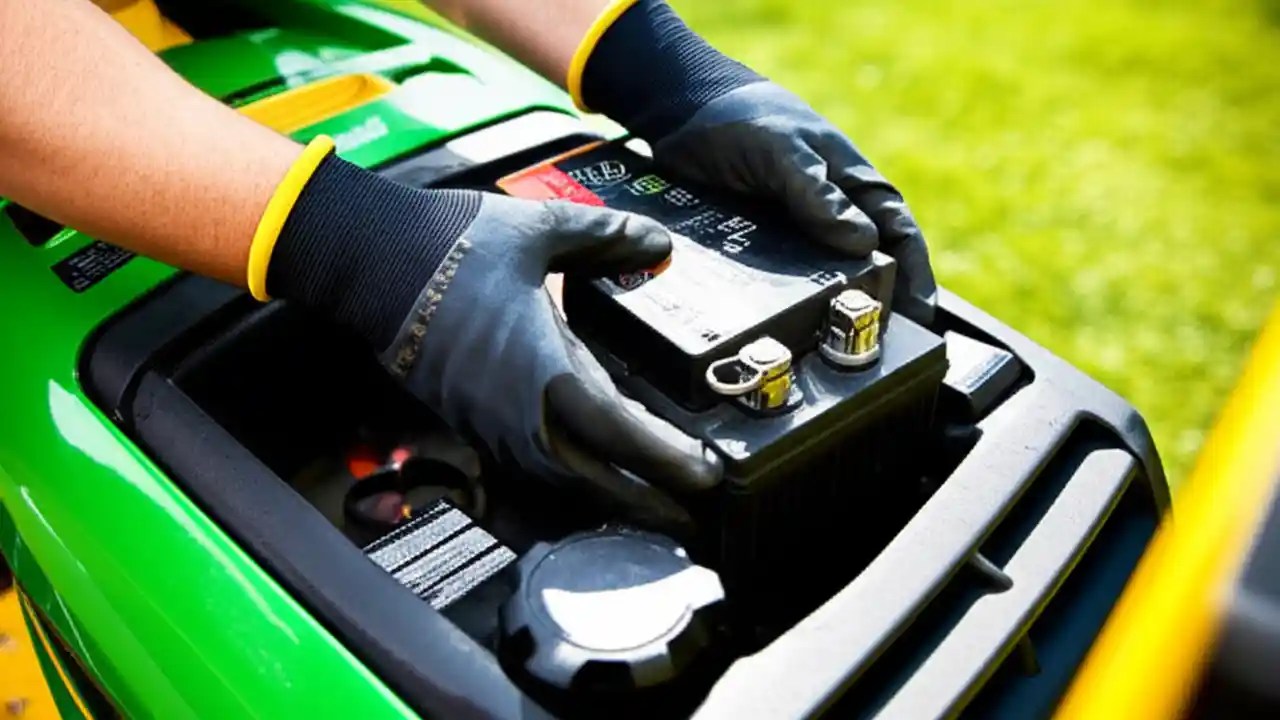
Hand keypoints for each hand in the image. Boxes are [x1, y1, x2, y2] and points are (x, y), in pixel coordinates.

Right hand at [265, 150, 721, 531]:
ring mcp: (492, 423)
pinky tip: (587, 476)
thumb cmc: (452, 246)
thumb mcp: (540, 231)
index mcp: (544, 370)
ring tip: (649, 506)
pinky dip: (567, 482)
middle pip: (593, 480)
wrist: (370, 262)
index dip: (666, 460)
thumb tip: (659, 243)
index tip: (707, 477)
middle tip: (691, 519)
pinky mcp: (472, 420)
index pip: (618, 432)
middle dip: (645, 503)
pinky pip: (529, 468)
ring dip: (606, 498)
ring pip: (559, 481)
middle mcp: (519, 412)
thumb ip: (606, 238)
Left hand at [576, 0, 936, 324]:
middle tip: (872, 349)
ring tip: (826, 354)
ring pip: (819, 286)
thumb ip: (818, 193)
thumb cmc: (748, 120)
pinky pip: (772, 289)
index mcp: (855, 187)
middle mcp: (831, 218)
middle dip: (871, 307)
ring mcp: (794, 239)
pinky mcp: (756, 255)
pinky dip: (777, 311)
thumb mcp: (785, 151)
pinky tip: (774, 336)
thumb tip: (863, 243)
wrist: (682, 114)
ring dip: (823, 315)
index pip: (899, 234)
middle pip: (863, 270)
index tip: (920, 316)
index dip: (915, 275)